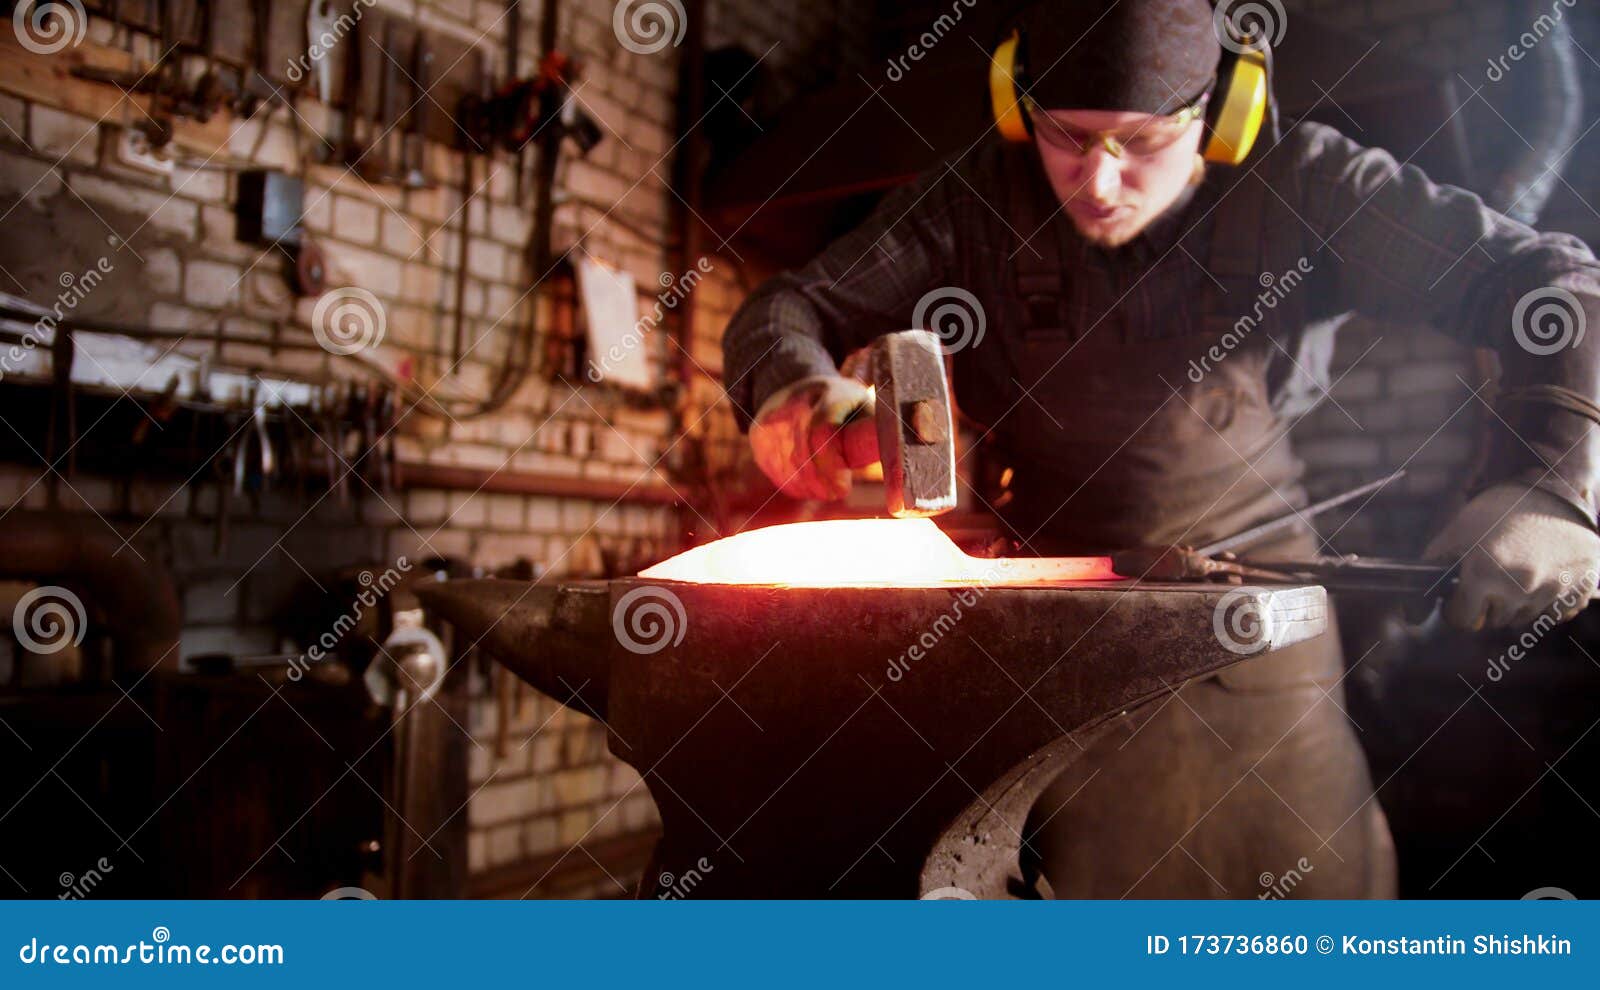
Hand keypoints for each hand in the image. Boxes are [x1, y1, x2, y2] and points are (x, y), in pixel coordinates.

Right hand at [749, 375, 879, 500]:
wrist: (792, 386)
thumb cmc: (839, 404)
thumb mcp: (861, 406)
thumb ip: (873, 431)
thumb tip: (894, 458)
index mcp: (826, 393)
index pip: (822, 433)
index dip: (831, 465)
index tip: (843, 487)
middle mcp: (794, 403)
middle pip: (804, 456)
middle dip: (822, 482)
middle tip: (837, 492)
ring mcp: (772, 420)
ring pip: (789, 468)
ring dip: (809, 486)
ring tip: (826, 490)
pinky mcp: (759, 437)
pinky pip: (776, 470)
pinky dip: (794, 484)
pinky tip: (808, 483)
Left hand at [1423, 482, 1599, 629]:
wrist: (1555, 491)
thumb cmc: (1501, 509)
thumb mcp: (1458, 530)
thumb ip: (1435, 564)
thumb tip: (1414, 605)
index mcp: (1484, 574)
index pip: (1462, 620)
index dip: (1456, 609)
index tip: (1459, 598)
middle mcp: (1519, 589)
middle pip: (1493, 620)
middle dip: (1486, 604)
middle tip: (1491, 577)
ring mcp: (1551, 592)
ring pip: (1523, 618)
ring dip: (1515, 604)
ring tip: (1516, 572)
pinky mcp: (1578, 592)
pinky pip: (1554, 614)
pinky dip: (1546, 602)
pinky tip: (1542, 576)